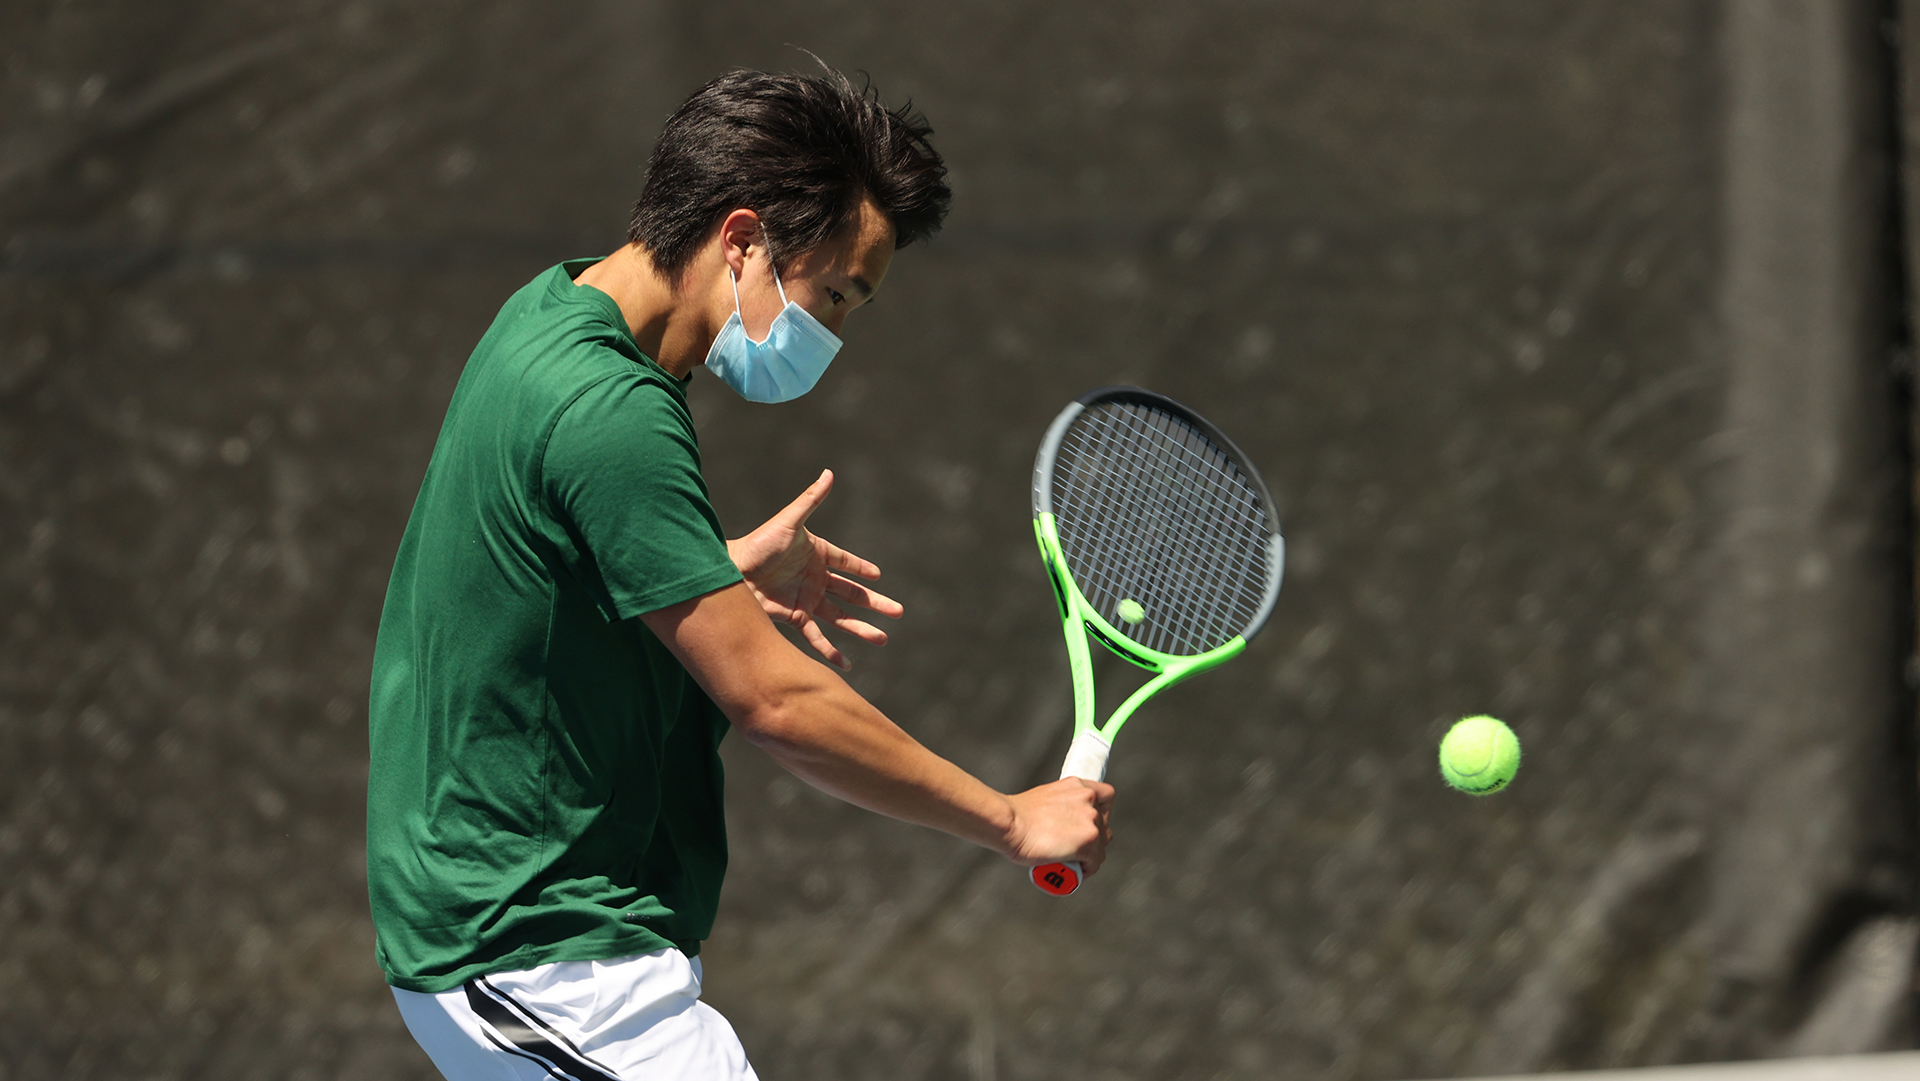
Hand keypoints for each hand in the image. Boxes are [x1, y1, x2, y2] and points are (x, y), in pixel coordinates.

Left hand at [727, 469, 903, 669]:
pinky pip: (817, 637)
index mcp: (817, 553)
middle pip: (851, 594)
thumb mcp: (788, 521)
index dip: (861, 568)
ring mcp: (806, 599)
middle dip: (875, 603)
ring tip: (882, 639)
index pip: (846, 561)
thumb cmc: (757, 544)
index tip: (878, 576)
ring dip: (861, 629)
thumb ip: (811, 500)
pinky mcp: (795, 617)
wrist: (732, 573)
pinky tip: (846, 665)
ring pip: (841, 618)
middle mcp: (815, 578)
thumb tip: (829, 473)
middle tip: (899, 612)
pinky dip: (831, 651)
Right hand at [1001, 777, 1114, 874]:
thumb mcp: (1045, 798)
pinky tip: (1073, 872)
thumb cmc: (1016, 815)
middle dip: (1093, 840)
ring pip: (1100, 847)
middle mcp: (1088, 799)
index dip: (1101, 813)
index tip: (1090, 824)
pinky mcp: (1088, 841)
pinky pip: (1094, 863)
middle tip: (1076, 849)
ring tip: (1071, 863)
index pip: (1106, 796)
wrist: (1008, 823)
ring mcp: (1090, 820)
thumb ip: (1063, 805)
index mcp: (1077, 785)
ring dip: (1089, 857)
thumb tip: (1064, 823)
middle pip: (1104, 827)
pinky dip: (1085, 870)